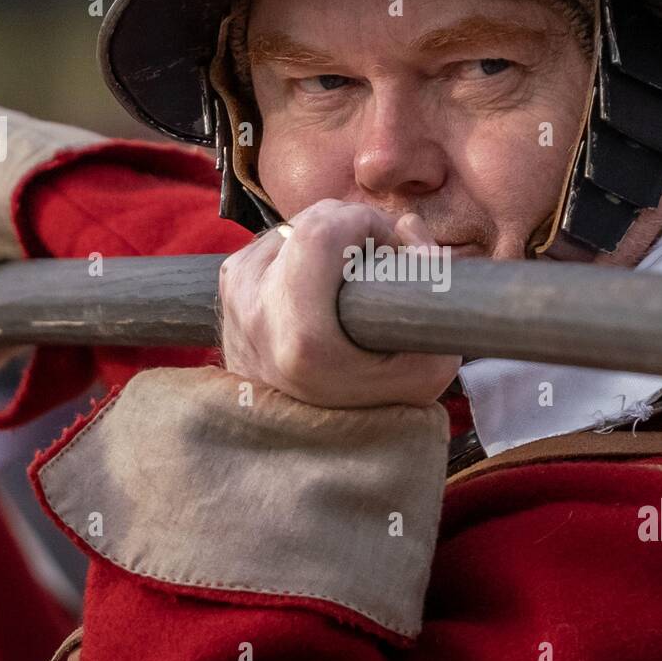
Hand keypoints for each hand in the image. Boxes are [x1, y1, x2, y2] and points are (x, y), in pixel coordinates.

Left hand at [218, 199, 461, 407]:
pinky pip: (276, 239)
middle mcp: (256, 309)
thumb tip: (407, 229)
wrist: (302, 440)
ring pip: (294, 225)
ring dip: (332, 238)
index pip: (325, 229)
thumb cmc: (374, 408)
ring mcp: (236, 295)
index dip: (371, 224)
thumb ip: (433, 290)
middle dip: (356, 226)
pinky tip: (321, 284)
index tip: (394, 255)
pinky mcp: (228, 286)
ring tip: (351, 280)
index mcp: (299, 334)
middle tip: (381, 261)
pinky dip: (306, 249)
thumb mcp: (429, 365)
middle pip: (312, 220)